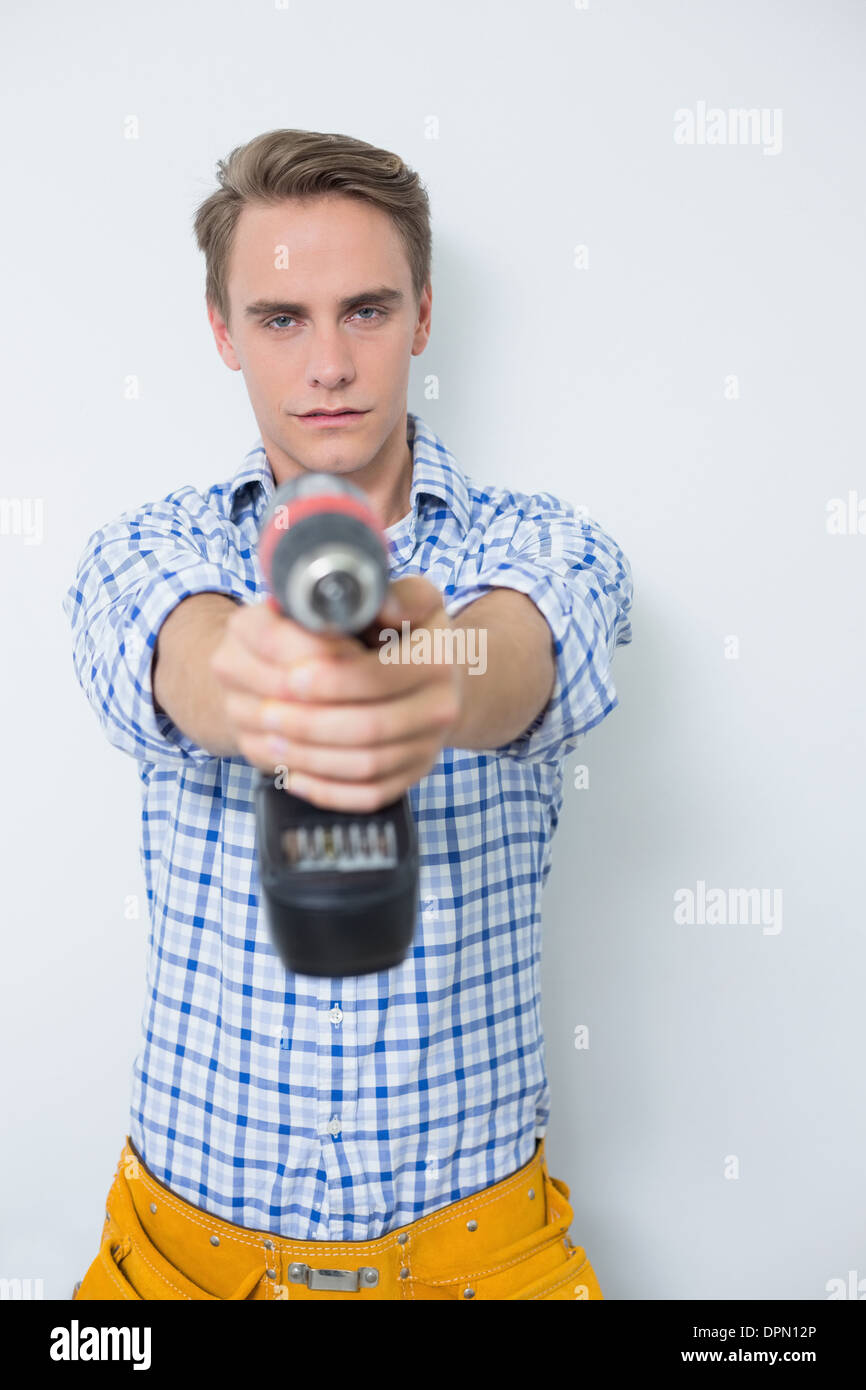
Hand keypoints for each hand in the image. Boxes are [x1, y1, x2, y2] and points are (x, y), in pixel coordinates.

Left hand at [209, 577, 465, 810]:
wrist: (438, 677)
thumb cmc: (404, 631)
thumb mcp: (403, 596)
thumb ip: (381, 590)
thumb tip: (369, 600)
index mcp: (437, 658)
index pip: (376, 676)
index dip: (329, 680)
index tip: (288, 675)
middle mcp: (441, 706)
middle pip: (368, 727)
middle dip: (308, 723)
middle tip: (264, 712)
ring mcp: (428, 747)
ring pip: (365, 766)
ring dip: (310, 756)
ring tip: (268, 738)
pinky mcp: (411, 776)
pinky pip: (369, 796)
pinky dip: (327, 789)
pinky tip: (293, 774)